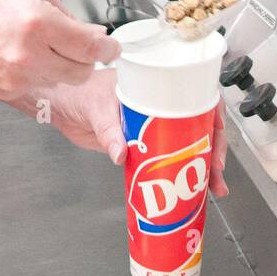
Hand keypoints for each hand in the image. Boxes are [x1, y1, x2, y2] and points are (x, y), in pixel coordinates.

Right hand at [0, 0, 120, 100]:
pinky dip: (39, 72)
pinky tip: (22, 53)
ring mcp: (16, 77)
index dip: (107, 48)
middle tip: (78, 43)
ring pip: (61, 80)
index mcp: (38, 23)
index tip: (110, 46)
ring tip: (41, 43)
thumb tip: (88, 29)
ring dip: (61, 64)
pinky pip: (38, 85)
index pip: (91, 48)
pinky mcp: (5, 91)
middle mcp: (29, 56)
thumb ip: (62, 7)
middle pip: (82, 71)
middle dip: (86, 58)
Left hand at [26, 68, 229, 197]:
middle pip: (198, 126)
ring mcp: (153, 125)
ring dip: (201, 167)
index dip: (212, 119)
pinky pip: (166, 156)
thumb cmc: (78, 93)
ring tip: (211, 189)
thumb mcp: (97, 108)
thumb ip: (109, 131)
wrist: (60, 105)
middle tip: (216, 175)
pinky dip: (178, 173)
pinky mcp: (142, 143)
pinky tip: (186, 189)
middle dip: (212, 152)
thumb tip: (122, 153)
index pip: (196, 98)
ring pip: (186, 144)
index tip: (216, 141)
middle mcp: (159, 104)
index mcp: (155, 86)